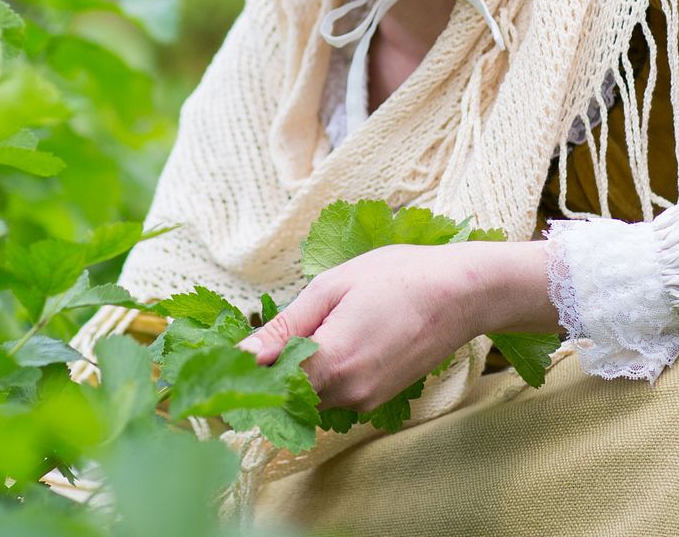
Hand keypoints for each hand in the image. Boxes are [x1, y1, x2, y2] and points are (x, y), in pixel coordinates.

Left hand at [236, 239, 555, 410]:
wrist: (464, 295)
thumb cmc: (399, 277)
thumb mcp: (333, 287)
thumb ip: (286, 327)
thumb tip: (241, 354)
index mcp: (330, 361)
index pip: (264, 383)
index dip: (238, 373)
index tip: (215, 364)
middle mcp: (346, 392)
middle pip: (282, 396)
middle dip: (261, 375)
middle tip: (242, 347)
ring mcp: (363, 400)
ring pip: (306, 399)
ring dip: (289, 376)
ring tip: (286, 339)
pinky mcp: (376, 399)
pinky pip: (331, 396)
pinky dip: (316, 378)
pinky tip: (321, 345)